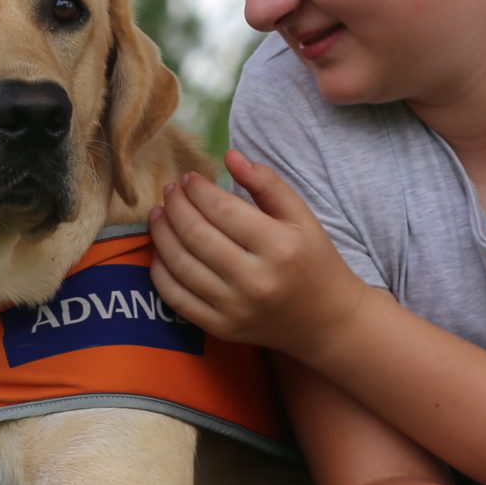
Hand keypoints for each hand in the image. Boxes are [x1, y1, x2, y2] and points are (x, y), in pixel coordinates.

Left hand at [147, 149, 363, 355]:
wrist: (326, 321)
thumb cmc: (314, 261)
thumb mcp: (301, 217)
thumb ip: (267, 183)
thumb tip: (229, 156)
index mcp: (279, 247)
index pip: (222, 210)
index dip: (198, 190)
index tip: (189, 178)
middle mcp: (255, 280)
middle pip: (196, 235)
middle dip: (175, 206)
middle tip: (170, 191)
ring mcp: (235, 308)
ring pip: (180, 265)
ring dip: (161, 234)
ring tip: (159, 214)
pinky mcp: (221, 328)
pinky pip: (176, 299)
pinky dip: (161, 272)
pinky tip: (161, 251)